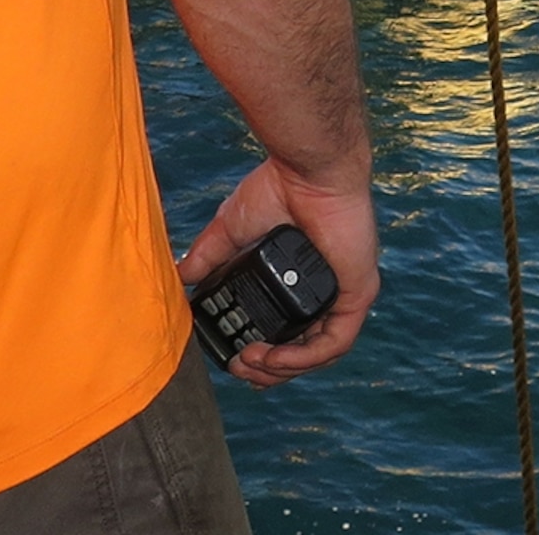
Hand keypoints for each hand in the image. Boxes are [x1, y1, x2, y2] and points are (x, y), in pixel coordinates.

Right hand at [177, 159, 378, 388]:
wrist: (308, 167)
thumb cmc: (279, 187)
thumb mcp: (232, 230)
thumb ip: (209, 256)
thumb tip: (180, 277)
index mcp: (300, 280)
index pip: (286, 334)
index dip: (262, 355)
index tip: (233, 358)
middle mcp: (324, 291)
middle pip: (301, 351)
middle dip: (267, 370)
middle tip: (238, 367)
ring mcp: (344, 294)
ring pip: (318, 354)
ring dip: (281, 369)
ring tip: (248, 363)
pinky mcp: (358, 293)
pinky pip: (334, 342)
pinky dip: (302, 358)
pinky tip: (272, 357)